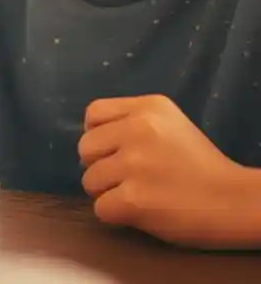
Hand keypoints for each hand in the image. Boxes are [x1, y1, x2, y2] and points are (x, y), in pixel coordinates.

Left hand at [79, 94, 256, 248]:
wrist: (237, 202)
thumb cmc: (201, 167)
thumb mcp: (171, 125)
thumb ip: (132, 123)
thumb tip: (93, 141)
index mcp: (149, 106)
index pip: (94, 113)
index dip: (99, 135)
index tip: (119, 150)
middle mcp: (138, 129)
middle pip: (85, 147)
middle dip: (101, 166)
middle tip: (131, 178)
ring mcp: (135, 164)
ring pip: (89, 180)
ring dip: (108, 193)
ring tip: (141, 195)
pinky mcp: (134, 198)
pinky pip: (100, 208)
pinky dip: (116, 215)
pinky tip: (142, 212)